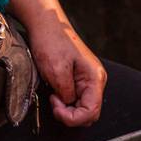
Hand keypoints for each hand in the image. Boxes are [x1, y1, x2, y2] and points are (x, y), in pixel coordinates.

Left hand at [7, 0, 105, 126]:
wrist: (45, 23)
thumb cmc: (51, 41)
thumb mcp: (56, 70)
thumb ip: (66, 93)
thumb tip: (69, 104)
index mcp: (95, 77)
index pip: (92, 111)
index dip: (73, 117)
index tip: (57, 108)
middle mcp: (95, 79)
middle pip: (89, 112)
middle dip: (71, 114)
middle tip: (54, 103)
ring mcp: (87, 79)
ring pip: (82, 107)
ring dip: (67, 109)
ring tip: (53, 97)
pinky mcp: (78, 78)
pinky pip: (76, 98)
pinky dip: (65, 101)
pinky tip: (55, 93)